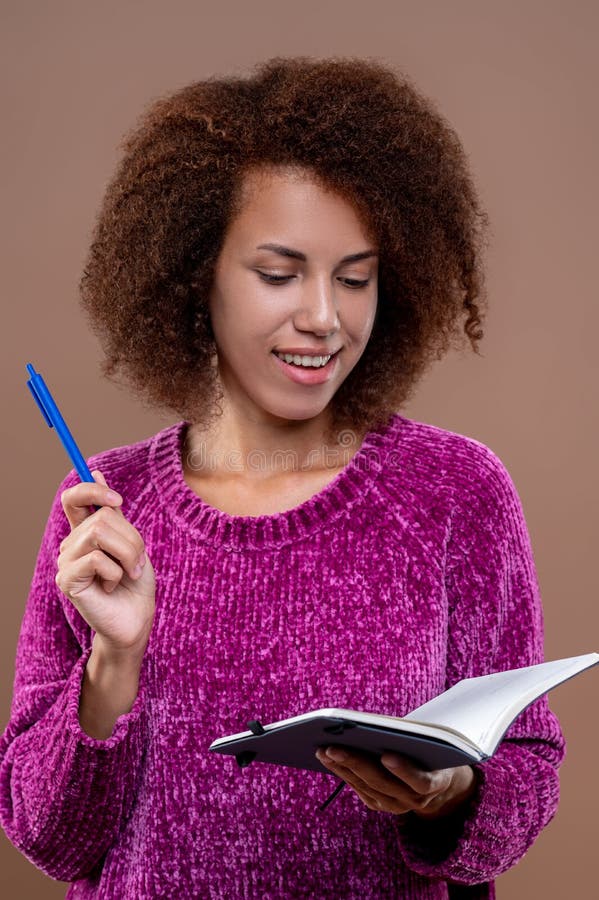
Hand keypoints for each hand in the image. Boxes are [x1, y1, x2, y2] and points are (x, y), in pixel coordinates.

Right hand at [56, 469, 155, 653]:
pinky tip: (113, 586)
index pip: (74, 498)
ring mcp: (66, 561)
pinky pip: (97, 559)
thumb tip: (96, 473)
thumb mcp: (131, 542)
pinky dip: (116, 572)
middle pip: (102, 518)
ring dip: (127, 554)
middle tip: (137, 562)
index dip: (93, 491)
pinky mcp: (67, 580)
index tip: (118, 501)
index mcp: (85, 532)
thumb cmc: (135, 583)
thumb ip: (114, 514)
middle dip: (132, 539)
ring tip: (128, 573)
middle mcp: (71, 544)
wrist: (136, 620)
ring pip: (100, 534)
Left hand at [315, 746, 478, 818]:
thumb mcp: (434, 743)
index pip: (421, 781)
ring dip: (342, 769)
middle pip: (383, 783)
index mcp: (436, 783)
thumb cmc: (435, 752)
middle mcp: (416, 801)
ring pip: (367, 788)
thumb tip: (374, 724)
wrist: (443, 786)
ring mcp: (398, 806)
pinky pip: (361, 791)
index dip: (404, 770)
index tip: (386, 755)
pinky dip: (344, 774)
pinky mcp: (382, 806)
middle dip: (355, 763)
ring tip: (322, 750)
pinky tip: (329, 760)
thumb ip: (411, 738)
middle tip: (333, 747)